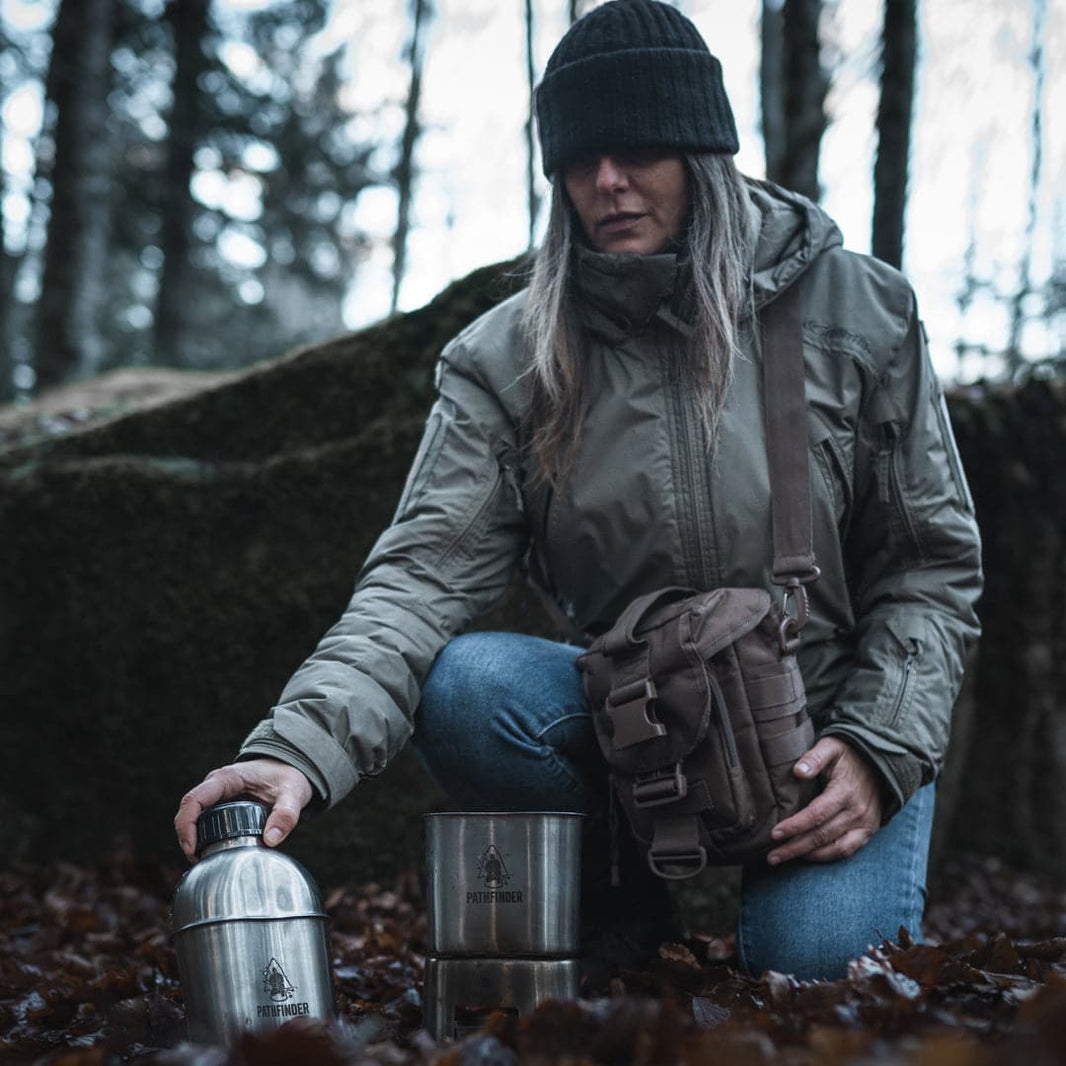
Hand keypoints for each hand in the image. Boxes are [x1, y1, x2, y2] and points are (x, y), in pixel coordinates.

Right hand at [174, 758, 312, 863]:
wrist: (290, 769)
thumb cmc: (288, 776)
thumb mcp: (292, 793)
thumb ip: (286, 814)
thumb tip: (270, 840)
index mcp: (226, 779)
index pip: (194, 800)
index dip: (187, 825)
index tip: (192, 849)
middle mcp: (215, 786)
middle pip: (188, 813)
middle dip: (187, 839)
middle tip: (199, 862)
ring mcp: (216, 796)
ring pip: (193, 819)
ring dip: (194, 840)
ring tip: (205, 862)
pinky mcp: (221, 806)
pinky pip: (204, 822)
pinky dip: (203, 838)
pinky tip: (212, 854)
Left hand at [766, 736, 881, 865]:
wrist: (879, 763)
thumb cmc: (847, 754)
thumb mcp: (831, 747)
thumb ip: (814, 758)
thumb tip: (798, 771)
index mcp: (845, 791)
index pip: (816, 814)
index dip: (795, 826)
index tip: (774, 833)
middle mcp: (857, 811)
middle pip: (821, 835)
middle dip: (794, 847)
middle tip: (771, 856)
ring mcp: (865, 824)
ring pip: (834, 848)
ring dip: (807, 856)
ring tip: (783, 859)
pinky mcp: (868, 832)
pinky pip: (846, 850)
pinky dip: (826, 856)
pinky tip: (807, 856)